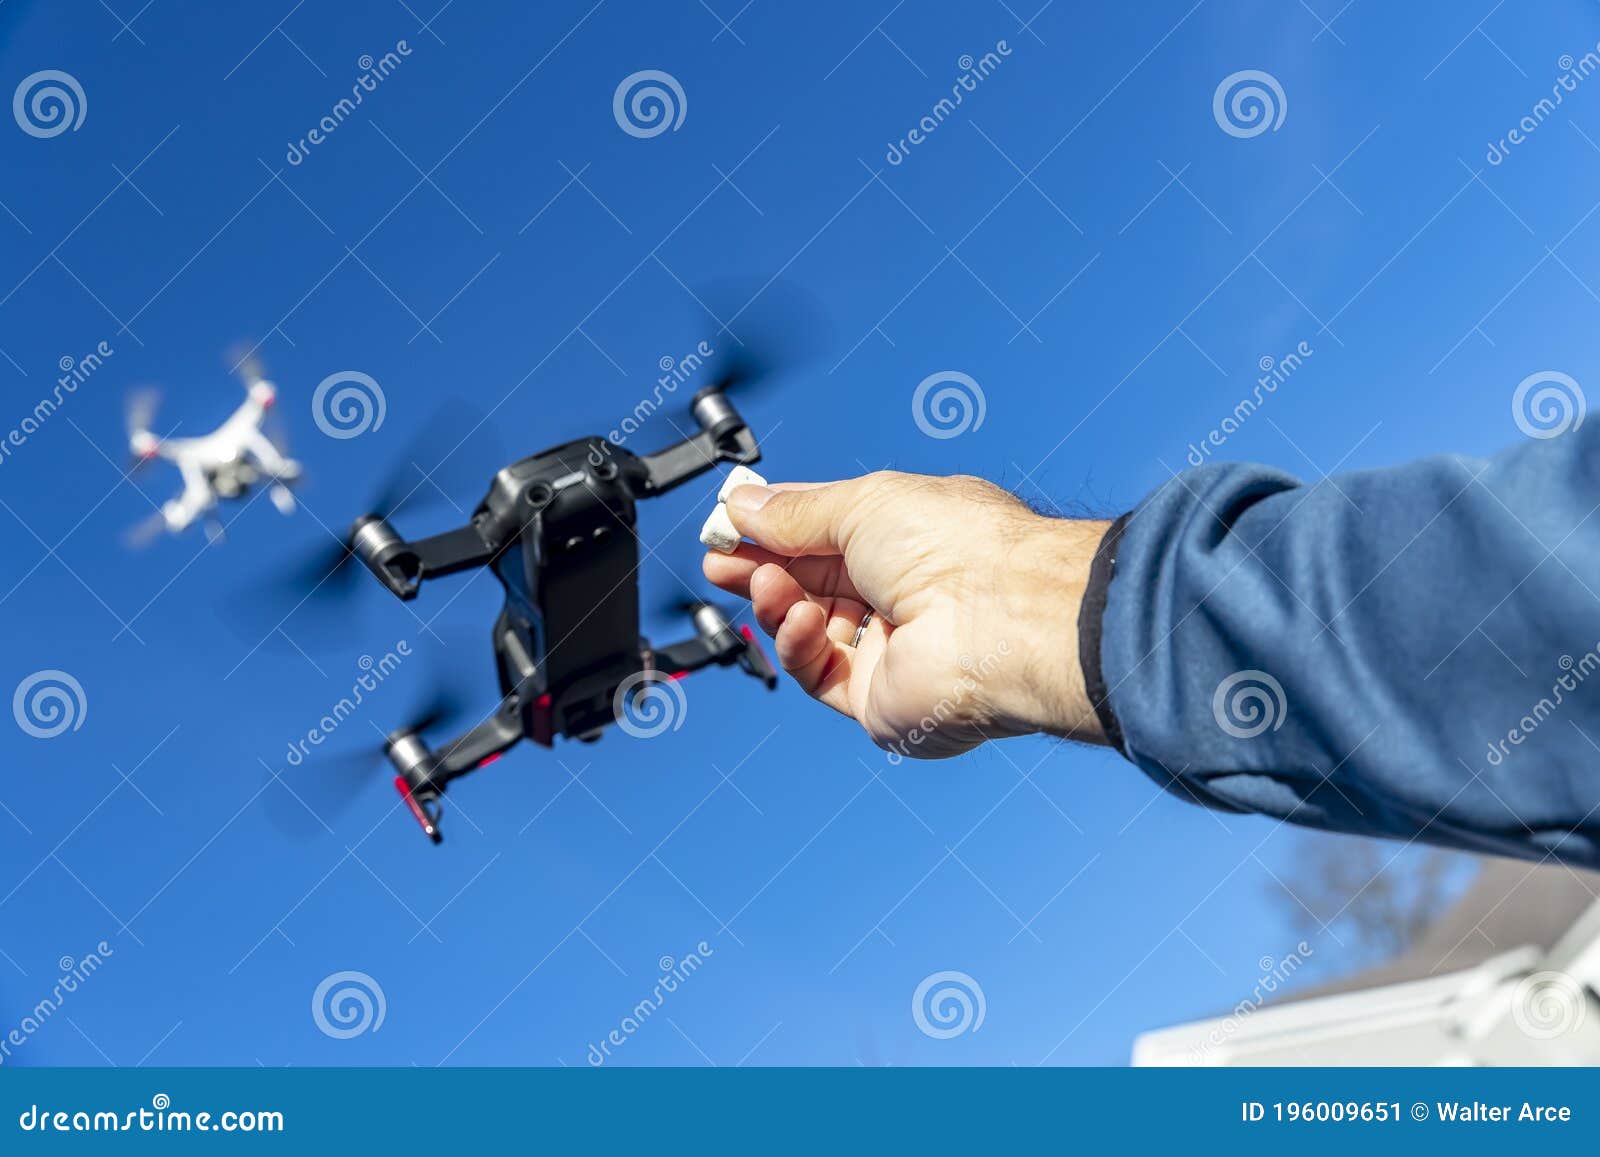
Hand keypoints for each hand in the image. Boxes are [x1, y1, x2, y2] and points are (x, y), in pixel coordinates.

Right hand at [702, 471, 1110, 758]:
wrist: (1000, 620)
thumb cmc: (957, 548)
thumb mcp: (862, 503)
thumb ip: (795, 512)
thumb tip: (743, 506)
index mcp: (911, 537)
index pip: (828, 534)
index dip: (776, 529)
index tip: (729, 523)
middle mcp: (905, 594)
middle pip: (813, 583)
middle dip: (762, 568)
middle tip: (718, 558)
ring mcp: (893, 650)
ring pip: (810, 630)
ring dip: (778, 602)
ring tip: (763, 581)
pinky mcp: (880, 701)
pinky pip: (819, 675)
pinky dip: (799, 645)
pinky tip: (800, 619)